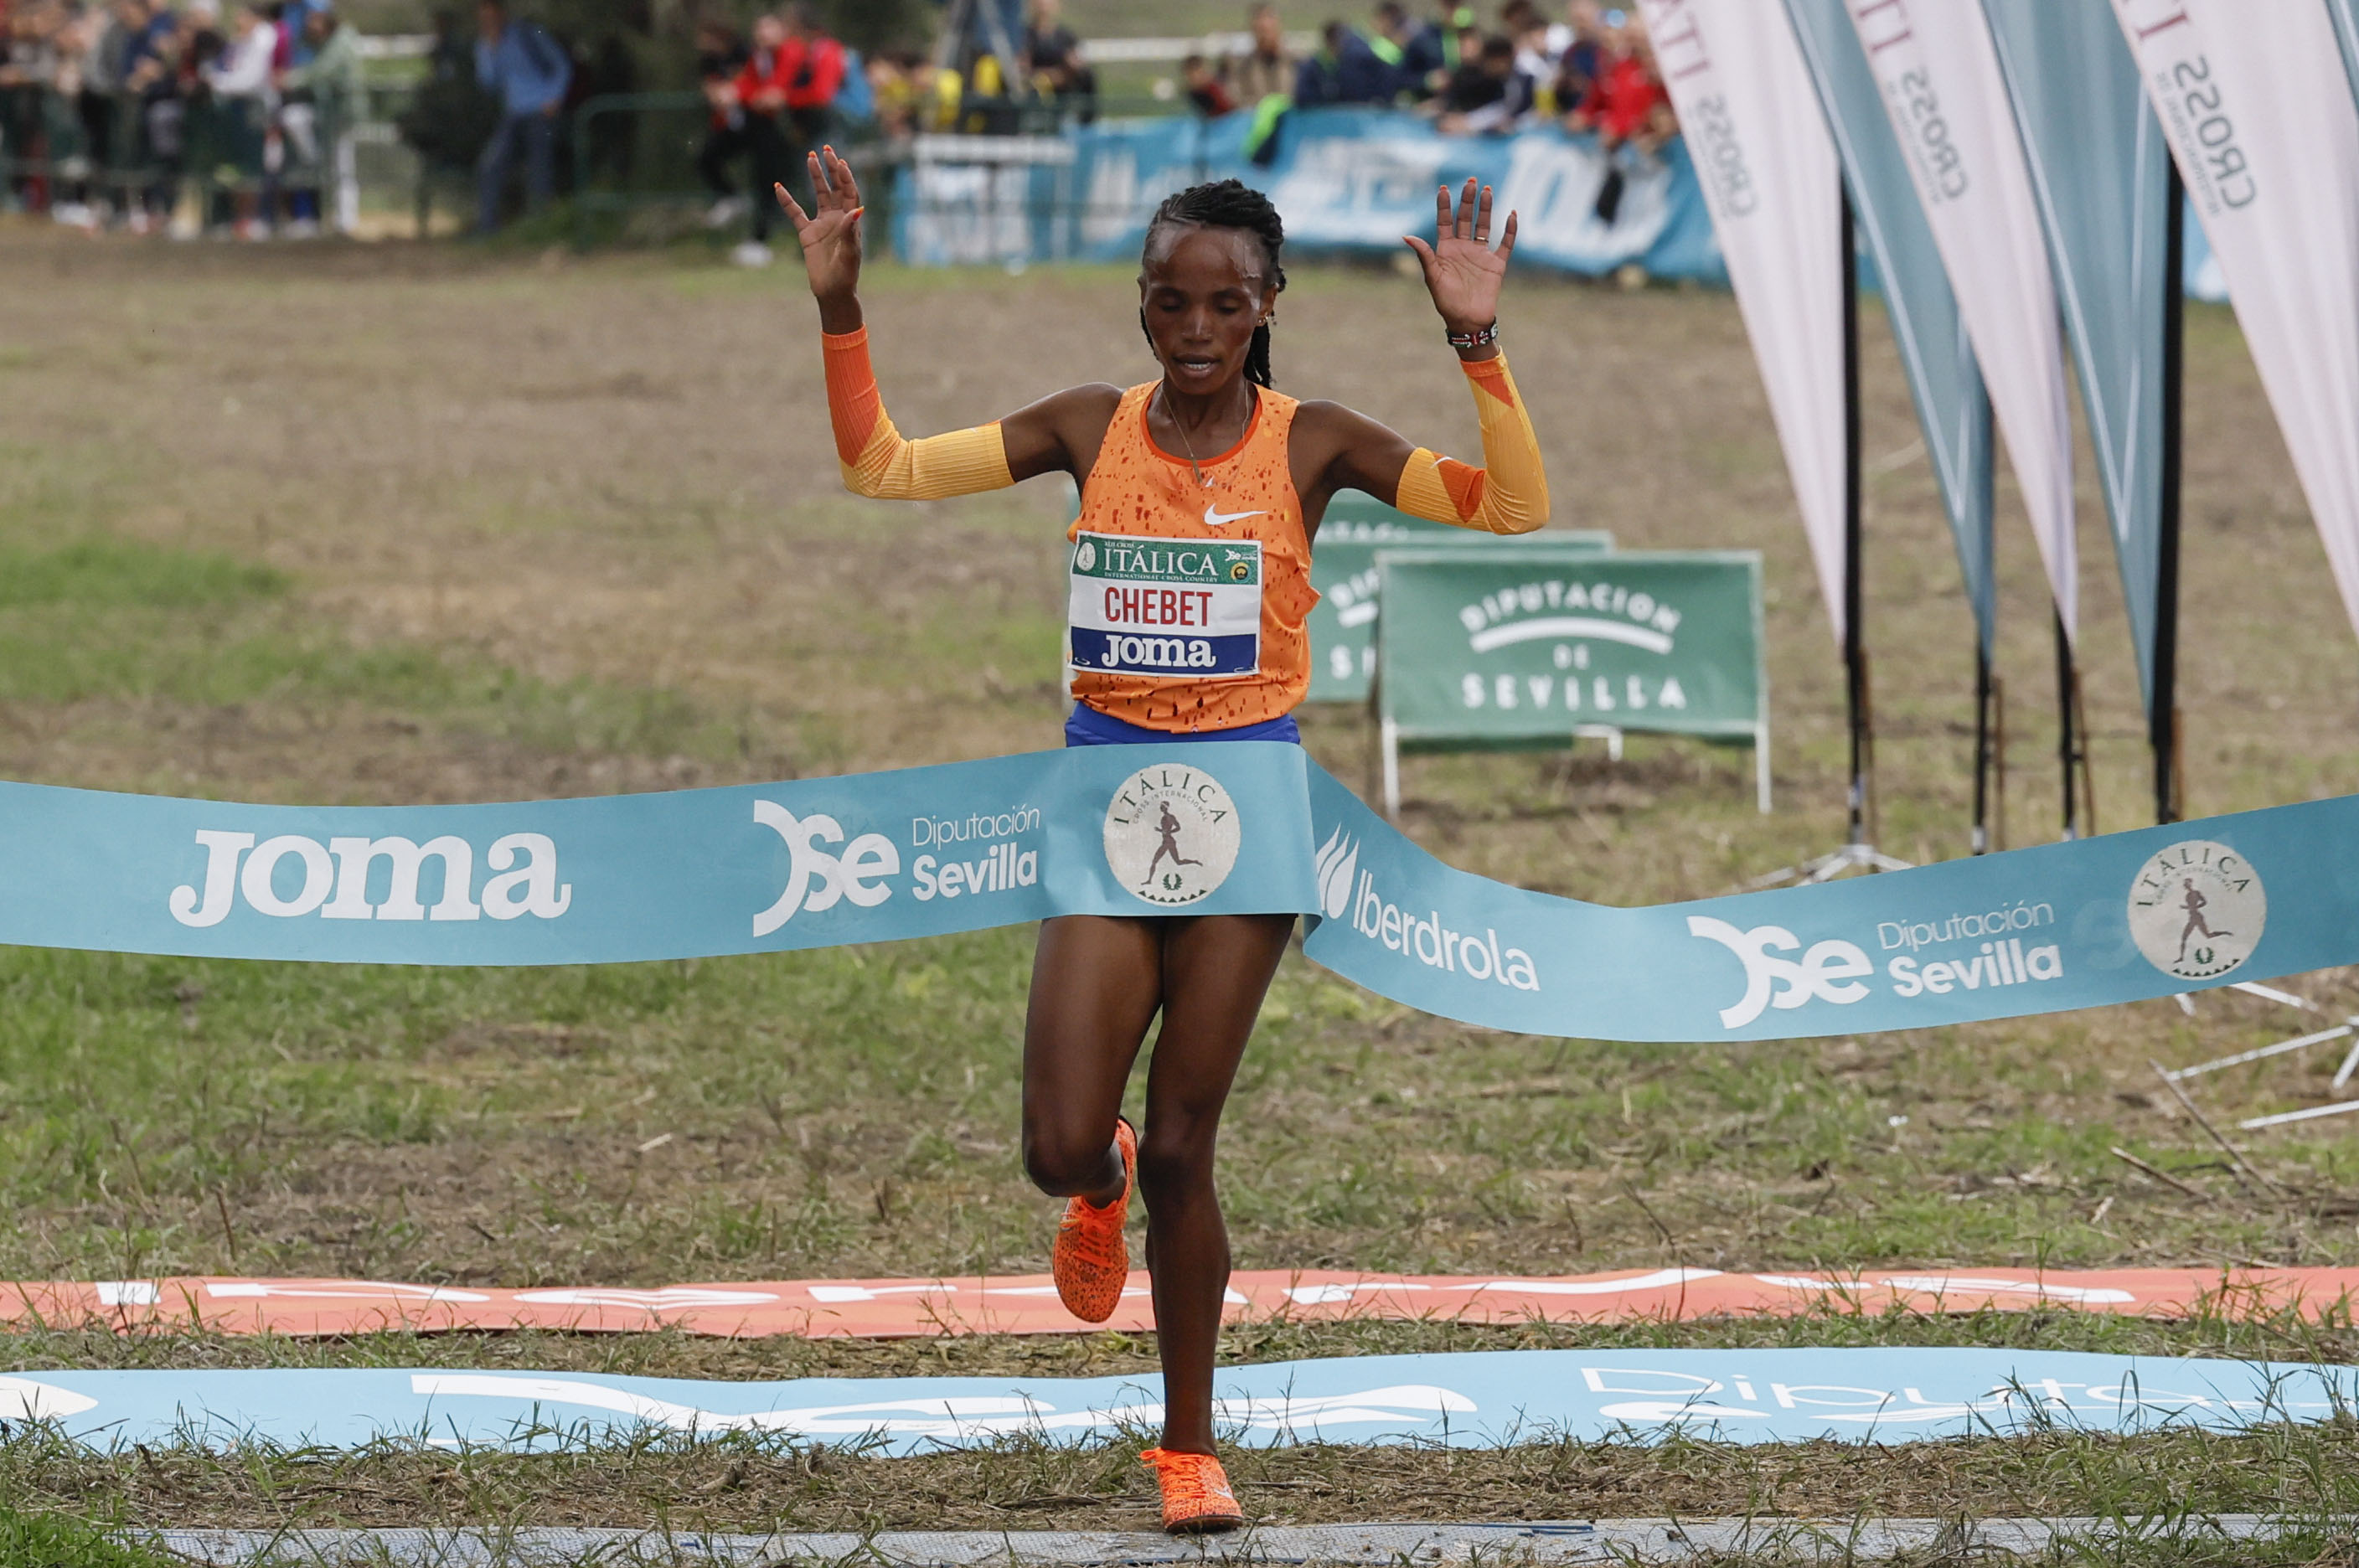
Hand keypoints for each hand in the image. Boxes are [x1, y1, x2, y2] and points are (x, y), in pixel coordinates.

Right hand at [778, 145, 862, 326]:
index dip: (845, 177)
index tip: (839, 161)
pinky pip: (795, 213)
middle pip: (836, 188)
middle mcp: (838, 219)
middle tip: (825, 150)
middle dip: (831, 169)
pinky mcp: (807, 233)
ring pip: (819, 195)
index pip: (849, 193)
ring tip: (809, 157)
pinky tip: (778, 187)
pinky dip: (787, 201)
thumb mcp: (850, 253)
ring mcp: (822, 224)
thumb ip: (851, 231)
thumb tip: (858, 209)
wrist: (832, 291)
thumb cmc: (846, 274)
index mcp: (851, 221)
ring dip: (815, 177)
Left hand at [1402, 178, 1515, 342]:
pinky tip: (1511, 214)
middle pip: (1466, 218)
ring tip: (1487, 190)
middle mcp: (1463, 248)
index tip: (1443, 188)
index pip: (1445, 222)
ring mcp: (1480, 255)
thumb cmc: (1446, 302)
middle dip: (1468, 200)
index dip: (1444, 206)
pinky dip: (1510, 230)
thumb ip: (1424, 255)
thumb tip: (1406, 236)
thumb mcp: (1433, 277)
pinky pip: (1505, 243)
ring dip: (1486, 208)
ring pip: (1484, 225)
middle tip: (1471, 181)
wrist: (1467, 321)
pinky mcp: (1496, 264)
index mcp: (1446, 250)